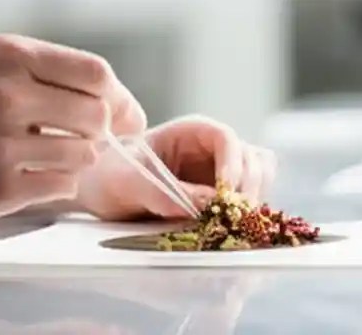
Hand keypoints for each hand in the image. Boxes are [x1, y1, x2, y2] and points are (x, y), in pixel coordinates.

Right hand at [0, 34, 146, 231]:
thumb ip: (41, 77)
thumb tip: (117, 105)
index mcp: (7, 54)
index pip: (96, 72)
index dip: (119, 99)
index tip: (124, 118)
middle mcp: (8, 91)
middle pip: (99, 114)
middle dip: (99, 134)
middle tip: (76, 145)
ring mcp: (3, 140)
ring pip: (85, 153)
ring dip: (74, 162)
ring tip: (39, 162)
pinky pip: (62, 186)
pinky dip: (54, 187)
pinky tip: (23, 181)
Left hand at [74, 115, 277, 220]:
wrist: (102, 192)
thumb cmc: (109, 176)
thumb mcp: (125, 182)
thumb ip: (160, 191)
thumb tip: (203, 205)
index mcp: (191, 132)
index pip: (226, 139)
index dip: (231, 165)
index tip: (224, 195)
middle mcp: (213, 149)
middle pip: (252, 160)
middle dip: (246, 188)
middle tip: (230, 218)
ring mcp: (223, 172)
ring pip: (259, 178)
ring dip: (252, 200)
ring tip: (231, 224)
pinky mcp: (224, 197)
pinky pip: (250, 200)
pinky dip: (247, 214)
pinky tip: (230, 229)